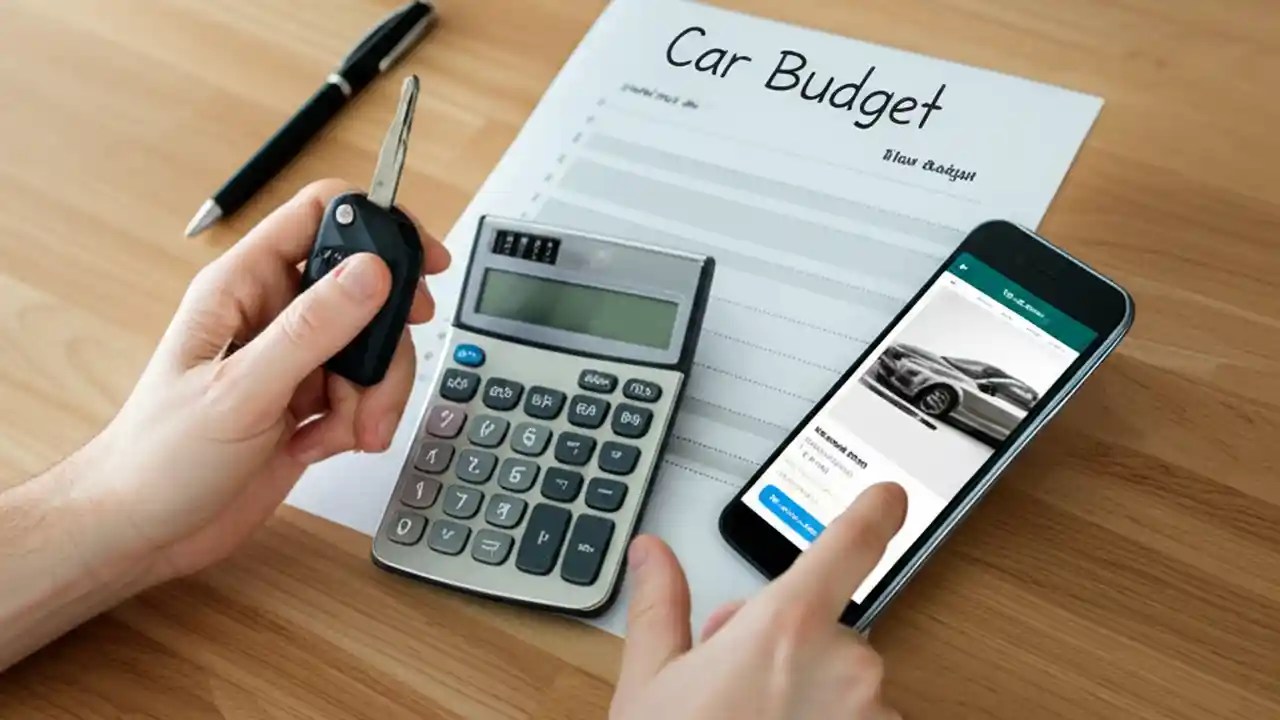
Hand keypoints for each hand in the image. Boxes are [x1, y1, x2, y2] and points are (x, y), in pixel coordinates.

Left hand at [87, 179, 449, 583]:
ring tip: (346, 432)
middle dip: (387, 341)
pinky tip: (320, 447)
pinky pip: (363, 393)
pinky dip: (359, 421)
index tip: (422, 260)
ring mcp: (292, 358)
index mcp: (243, 286)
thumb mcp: (241, 391)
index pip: (321, 215)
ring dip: (374, 394)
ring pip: (372, 349)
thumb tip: (373, 271)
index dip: (378, 224)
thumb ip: (311, 329)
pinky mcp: (308, 401)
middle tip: (386, 375)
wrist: (143, 530)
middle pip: (365, 292)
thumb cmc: (159, 457)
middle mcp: (272, 313)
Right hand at [610, 483, 907, 719]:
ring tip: (750, 719)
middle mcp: (844, 666)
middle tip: (733, 676)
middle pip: (824, 624)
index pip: (849, 543)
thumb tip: (651, 556)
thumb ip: (661, 605)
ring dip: (808, 690)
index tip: (889, 495)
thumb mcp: (651, 683)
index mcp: (786, 628)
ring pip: (843, 680)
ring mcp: (870, 716)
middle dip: (784, 640)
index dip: (873, 510)